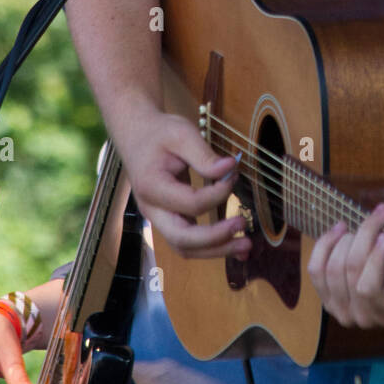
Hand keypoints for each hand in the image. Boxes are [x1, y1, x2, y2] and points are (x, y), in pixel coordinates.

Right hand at [118, 109, 251, 260]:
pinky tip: (234, 244)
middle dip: (216, 239)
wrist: (138, 136)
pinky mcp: (170, 220)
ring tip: (245, 244)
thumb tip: (231, 168)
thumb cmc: (159, 133)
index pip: (191, 203)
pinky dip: (211, 247)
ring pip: (185, 248)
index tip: (234, 174)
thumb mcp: (182, 134)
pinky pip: (189, 242)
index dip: (218, 194)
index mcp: (152, 186)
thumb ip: (205, 155)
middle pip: (183, 239)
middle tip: (243, 225)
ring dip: (217, 250)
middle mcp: (152, 209)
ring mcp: (159, 218)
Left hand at [307, 205, 383, 328]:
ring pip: (331, 270)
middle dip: (361, 237)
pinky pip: (316, 271)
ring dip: (342, 240)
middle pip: (350, 273)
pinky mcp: (326, 300)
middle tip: (376, 217)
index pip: (369, 288)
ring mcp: (342, 311)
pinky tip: (338, 230)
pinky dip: (324, 246)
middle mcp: (363, 317)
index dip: (373, 259)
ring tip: (353, 224)